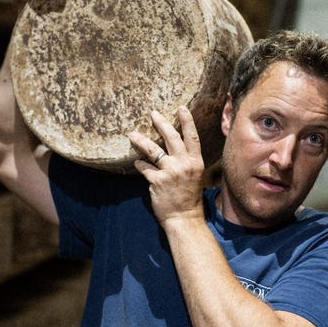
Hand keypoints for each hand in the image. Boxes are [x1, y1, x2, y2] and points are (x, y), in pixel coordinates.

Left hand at [128, 106, 205, 226]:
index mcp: (196, 162)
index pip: (192, 137)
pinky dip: (139, 165)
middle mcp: (184, 164)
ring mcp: (171, 172)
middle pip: (172, 138)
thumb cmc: (189, 198)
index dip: (187, 121)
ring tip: (132, 134)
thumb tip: (172, 148)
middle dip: (162, 123)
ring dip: (141, 140)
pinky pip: (145, 168)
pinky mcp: (158, 181)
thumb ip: (186, 161)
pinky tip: (137, 163)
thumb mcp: (194, 176)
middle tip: (153, 113)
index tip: (181, 108)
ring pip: (153, 150)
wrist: (184, 218)